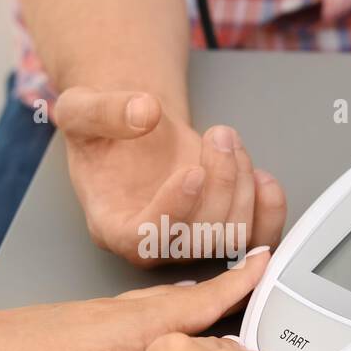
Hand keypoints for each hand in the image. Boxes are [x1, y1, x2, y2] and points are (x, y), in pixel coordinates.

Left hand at [0, 249, 273, 350]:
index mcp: (127, 328)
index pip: (198, 303)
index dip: (236, 286)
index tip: (266, 263)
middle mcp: (111, 314)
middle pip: (180, 300)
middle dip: (220, 292)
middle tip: (253, 282)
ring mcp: (87, 319)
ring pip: (153, 309)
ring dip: (188, 305)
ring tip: (212, 307)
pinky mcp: (67, 331)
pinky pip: (129, 318)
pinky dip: (155, 319)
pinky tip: (147, 335)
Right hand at [53, 87, 285, 266]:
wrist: (132, 129)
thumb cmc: (103, 129)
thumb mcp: (82, 108)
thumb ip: (104, 110)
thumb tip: (144, 112)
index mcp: (112, 225)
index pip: (143, 240)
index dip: (173, 212)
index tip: (193, 171)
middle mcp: (153, 243)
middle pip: (196, 239)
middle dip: (219, 183)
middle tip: (219, 135)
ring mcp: (191, 238)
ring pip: (231, 235)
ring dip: (242, 185)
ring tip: (228, 140)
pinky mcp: (221, 226)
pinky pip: (256, 236)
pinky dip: (269, 209)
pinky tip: (261, 176)